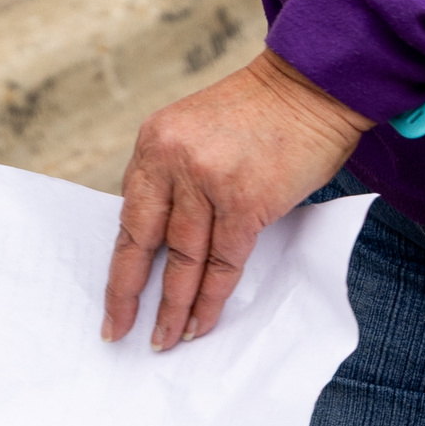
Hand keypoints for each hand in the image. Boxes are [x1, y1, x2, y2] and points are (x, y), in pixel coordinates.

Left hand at [106, 52, 372, 350]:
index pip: (130, 214)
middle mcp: (173, 159)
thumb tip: (160, 238)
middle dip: (129, 292)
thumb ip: (174, 177)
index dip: (121, 261)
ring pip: (184, 260)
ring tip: (167, 339)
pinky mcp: (246, 202)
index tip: (113, 295)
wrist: (311, 86)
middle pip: (144, 240)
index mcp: (155, 142)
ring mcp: (208, 181)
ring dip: (175, 306)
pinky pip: (224, 263)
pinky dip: (213, 297)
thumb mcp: (194, 131)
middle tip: (119, 329)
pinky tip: (203, 321)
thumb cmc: (259, 112)